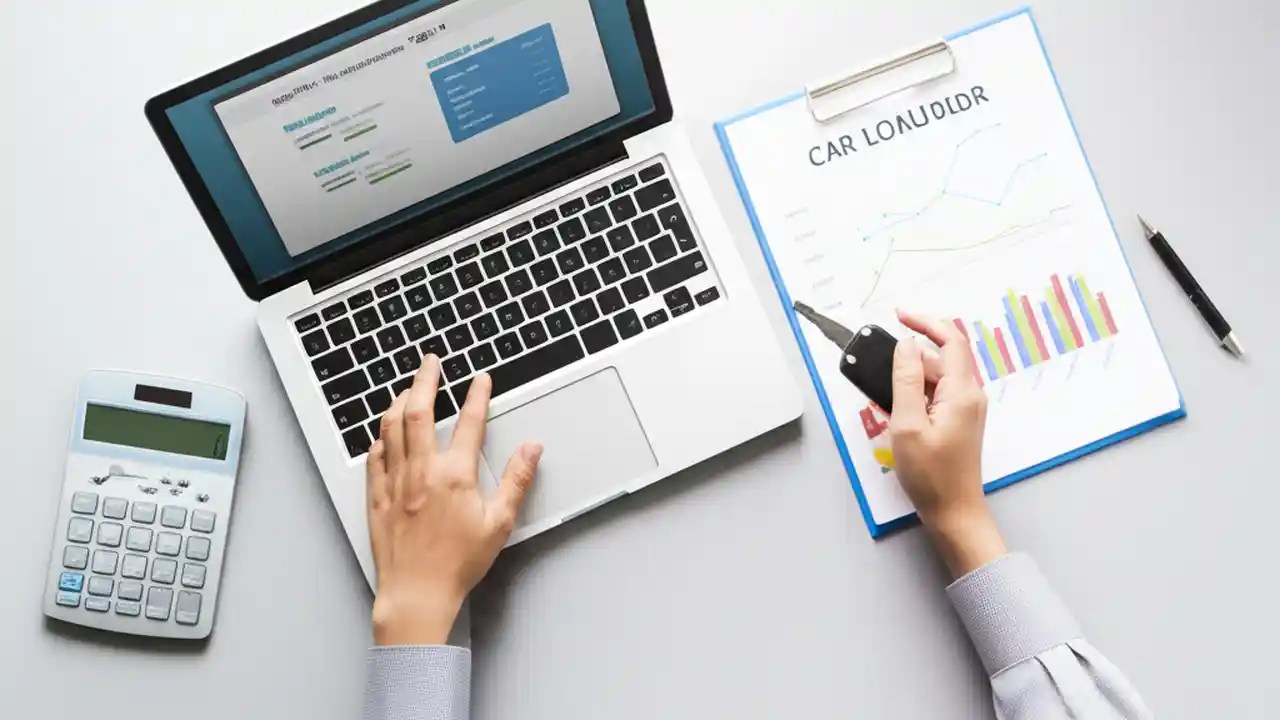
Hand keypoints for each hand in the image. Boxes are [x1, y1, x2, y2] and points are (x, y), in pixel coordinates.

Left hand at [366, 356, 542, 644]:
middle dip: (425, 380)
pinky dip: (380, 437)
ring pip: (391, 427)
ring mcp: (395, 482)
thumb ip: (517, 480)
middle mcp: (421, 471)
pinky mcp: (376, 497)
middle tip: (430, 363)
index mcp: (454, 475)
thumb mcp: (499, 522)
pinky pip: (374, 457)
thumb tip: (532, 449)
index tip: (481, 379)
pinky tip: (384, 433)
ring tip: (406, 389)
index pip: (469, 422)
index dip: (477, 395)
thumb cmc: (458, 564)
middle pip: (419, 411)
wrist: (417, 593)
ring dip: (399, 401)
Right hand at [890, 309, 1004, 577]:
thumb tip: (906, 345)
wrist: (954, 512)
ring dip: (910, 378)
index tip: (899, 316)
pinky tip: (895, 408)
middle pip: (941, 357)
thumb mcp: (908, 424)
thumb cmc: (931, 476)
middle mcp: (969, 395)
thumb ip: (906, 380)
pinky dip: (915, 394)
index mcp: (963, 392)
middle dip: (910, 355)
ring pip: (936, 377)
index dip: (925, 322)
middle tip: (877, 363)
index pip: (951, 340)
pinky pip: (936, 394)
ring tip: (882, 395)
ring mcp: (965, 409)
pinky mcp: (957, 421)